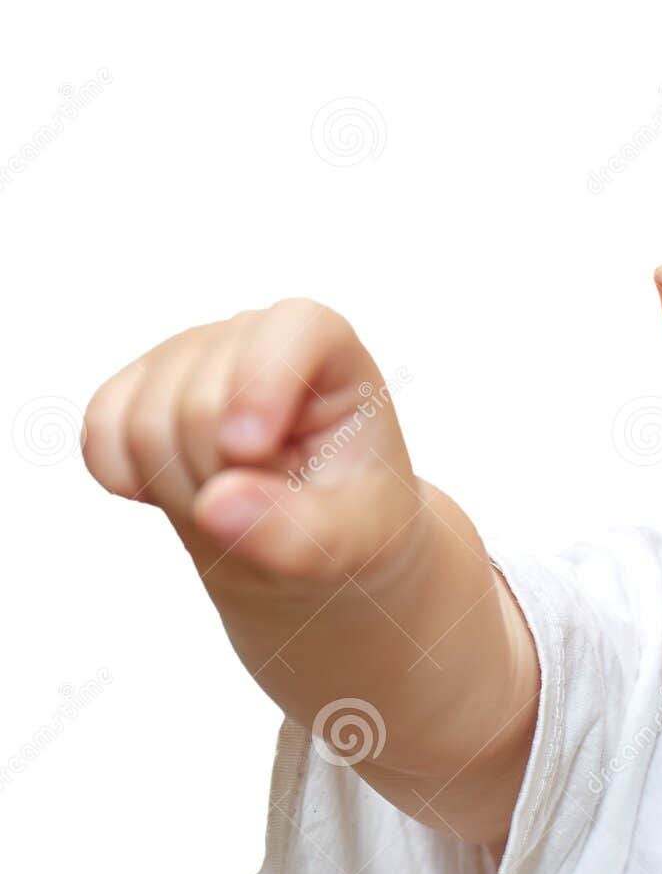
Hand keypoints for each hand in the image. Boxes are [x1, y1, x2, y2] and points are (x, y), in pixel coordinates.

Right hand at [82, 298, 424, 601]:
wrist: (308, 534)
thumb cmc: (347, 524)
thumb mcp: (348, 544)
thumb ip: (294, 531)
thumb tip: (216, 505)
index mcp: (331, 353)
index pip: (293, 330)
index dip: (260, 382)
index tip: (250, 450)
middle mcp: (256, 335)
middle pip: (198, 402)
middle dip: (220, 481)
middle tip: (264, 508)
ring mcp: (189, 354)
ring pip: (143, 421)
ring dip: (179, 490)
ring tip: (232, 500)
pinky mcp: (138, 387)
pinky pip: (100, 430)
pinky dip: (125, 479)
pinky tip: (178, 490)